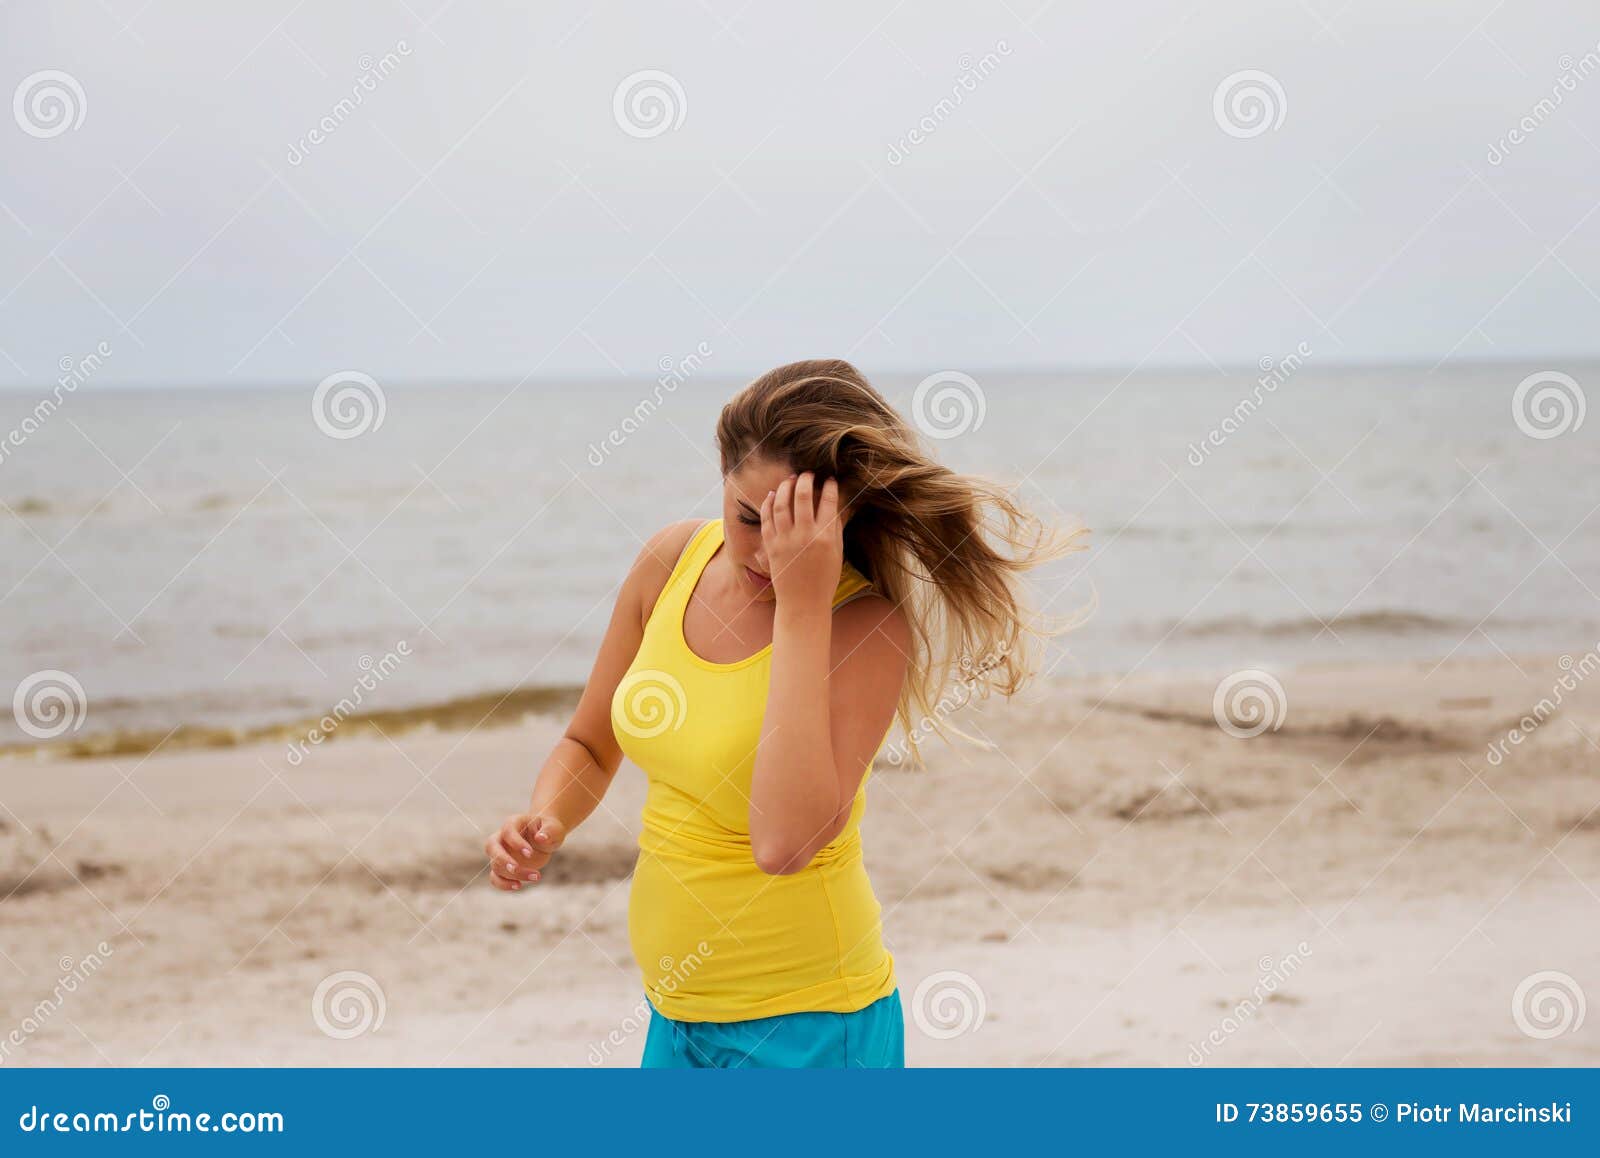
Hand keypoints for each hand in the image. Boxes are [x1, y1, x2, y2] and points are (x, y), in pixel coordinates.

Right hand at [483, 812, 565, 891]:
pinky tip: (519, 885)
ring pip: (496, 865)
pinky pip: (495, 878)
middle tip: (515, 868)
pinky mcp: (503, 867)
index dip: (516, 842)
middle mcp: (502, 837)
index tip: (530, 853)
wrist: (545, 838)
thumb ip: (549, 831)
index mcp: (513, 823)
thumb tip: (540, 838)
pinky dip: (503, 884)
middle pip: (491, 847)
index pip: (507, 831)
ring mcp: (500, 853)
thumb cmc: (548, 830)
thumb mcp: (554, 828)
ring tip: (537, 876)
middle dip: (502, 859)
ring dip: (513, 874)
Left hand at [760, 471, 842, 608]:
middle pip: (803, 496)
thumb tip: (835, 503)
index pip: (828, 501)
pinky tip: (774, 495)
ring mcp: (785, 540)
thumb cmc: (824, 579)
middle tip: (808, 474)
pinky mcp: (770, 545)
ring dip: (786, 487)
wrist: (803, 602)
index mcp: (825, 537)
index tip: (829, 479)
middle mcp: (804, 535)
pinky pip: (767, 518)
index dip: (829, 486)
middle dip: (806, 479)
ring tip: (790, 479)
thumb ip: (835, 526)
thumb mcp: (837, 552)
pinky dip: (769, 503)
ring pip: (781, 503)